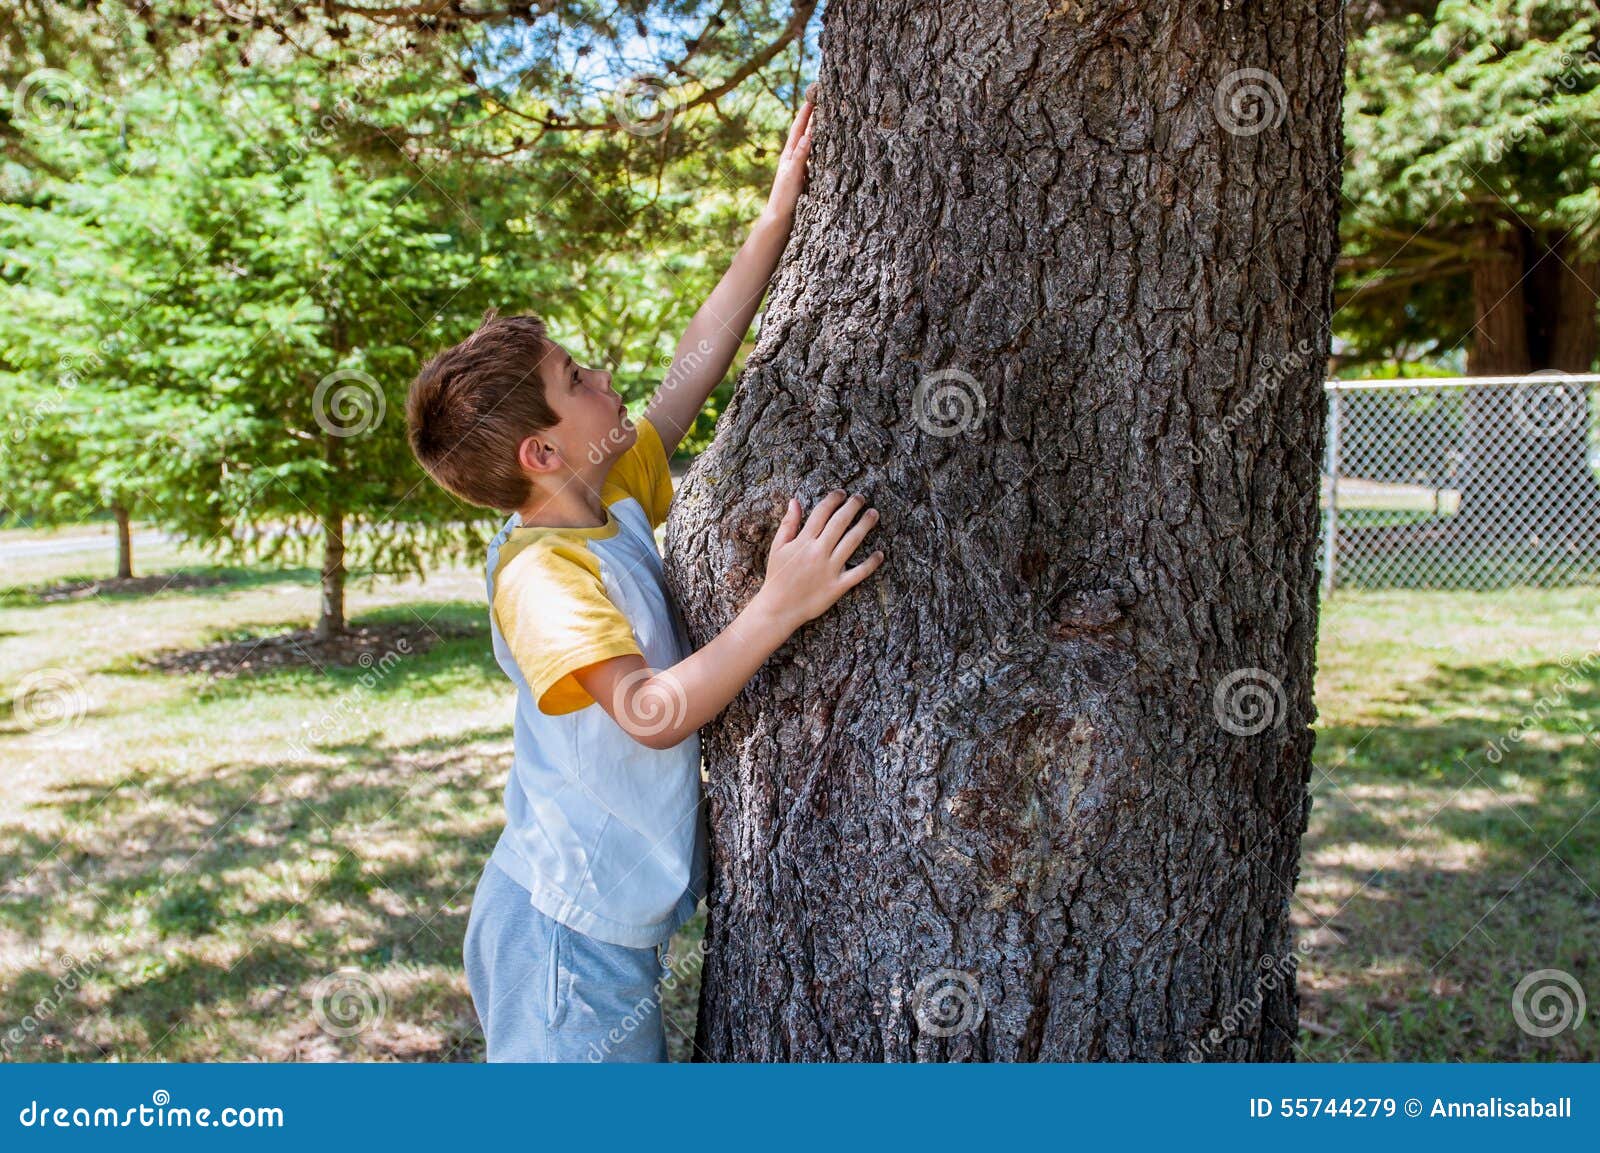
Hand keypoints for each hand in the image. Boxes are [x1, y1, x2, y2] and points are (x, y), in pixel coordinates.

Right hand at [754, 490, 883, 630]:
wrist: (778, 608)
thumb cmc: (777, 576)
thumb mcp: (777, 548)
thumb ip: (788, 524)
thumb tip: (795, 501)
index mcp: (803, 541)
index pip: (822, 512)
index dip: (833, 499)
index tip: (842, 493)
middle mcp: (819, 552)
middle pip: (840, 522)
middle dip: (852, 506)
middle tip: (861, 497)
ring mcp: (830, 569)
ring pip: (852, 541)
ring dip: (865, 525)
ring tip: (873, 514)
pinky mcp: (838, 586)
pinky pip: (859, 572)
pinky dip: (871, 563)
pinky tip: (880, 554)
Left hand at [763, 96, 814, 224]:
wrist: (780, 219)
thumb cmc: (784, 198)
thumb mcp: (792, 175)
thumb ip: (800, 156)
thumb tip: (808, 134)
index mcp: (788, 155)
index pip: (798, 129)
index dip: (805, 113)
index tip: (812, 96)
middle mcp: (793, 159)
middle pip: (804, 133)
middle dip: (812, 117)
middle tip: (821, 101)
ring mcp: (799, 167)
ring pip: (809, 144)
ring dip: (816, 130)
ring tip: (826, 117)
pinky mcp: (804, 177)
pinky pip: (814, 156)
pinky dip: (820, 147)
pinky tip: (825, 146)